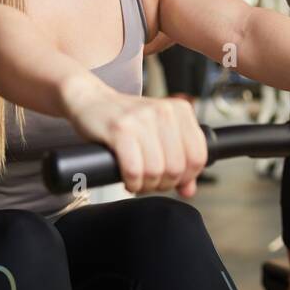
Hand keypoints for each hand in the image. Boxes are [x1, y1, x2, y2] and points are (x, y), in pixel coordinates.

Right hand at [60, 74, 207, 196]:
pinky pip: (134, 169)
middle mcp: (164, 111)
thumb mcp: (158, 134)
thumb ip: (178, 159)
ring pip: (156, 171)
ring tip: (139, 181)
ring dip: (146, 185)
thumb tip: (189, 189)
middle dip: (164, 183)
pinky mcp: (119, 129)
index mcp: (180, 110)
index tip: (174, 180)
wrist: (91, 100)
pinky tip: (128, 179)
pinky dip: (132, 182)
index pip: (198, 155)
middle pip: (177, 167)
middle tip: (152, 182)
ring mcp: (141, 119)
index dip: (187, 176)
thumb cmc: (126, 119)